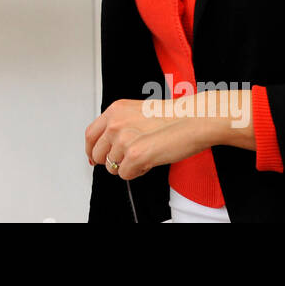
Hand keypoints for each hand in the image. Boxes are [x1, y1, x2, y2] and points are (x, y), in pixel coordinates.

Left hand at [84, 97, 213, 179]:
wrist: (193, 119)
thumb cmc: (173, 116)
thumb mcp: (137, 111)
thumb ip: (120, 123)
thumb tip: (110, 142)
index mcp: (115, 110)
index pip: (91, 134)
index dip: (91, 150)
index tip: (93, 157)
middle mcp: (115, 123)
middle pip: (97, 153)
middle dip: (109, 162)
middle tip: (124, 161)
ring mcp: (123, 140)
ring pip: (112, 166)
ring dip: (127, 166)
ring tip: (145, 156)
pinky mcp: (135, 155)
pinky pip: (125, 174)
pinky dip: (137, 172)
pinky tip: (149, 161)